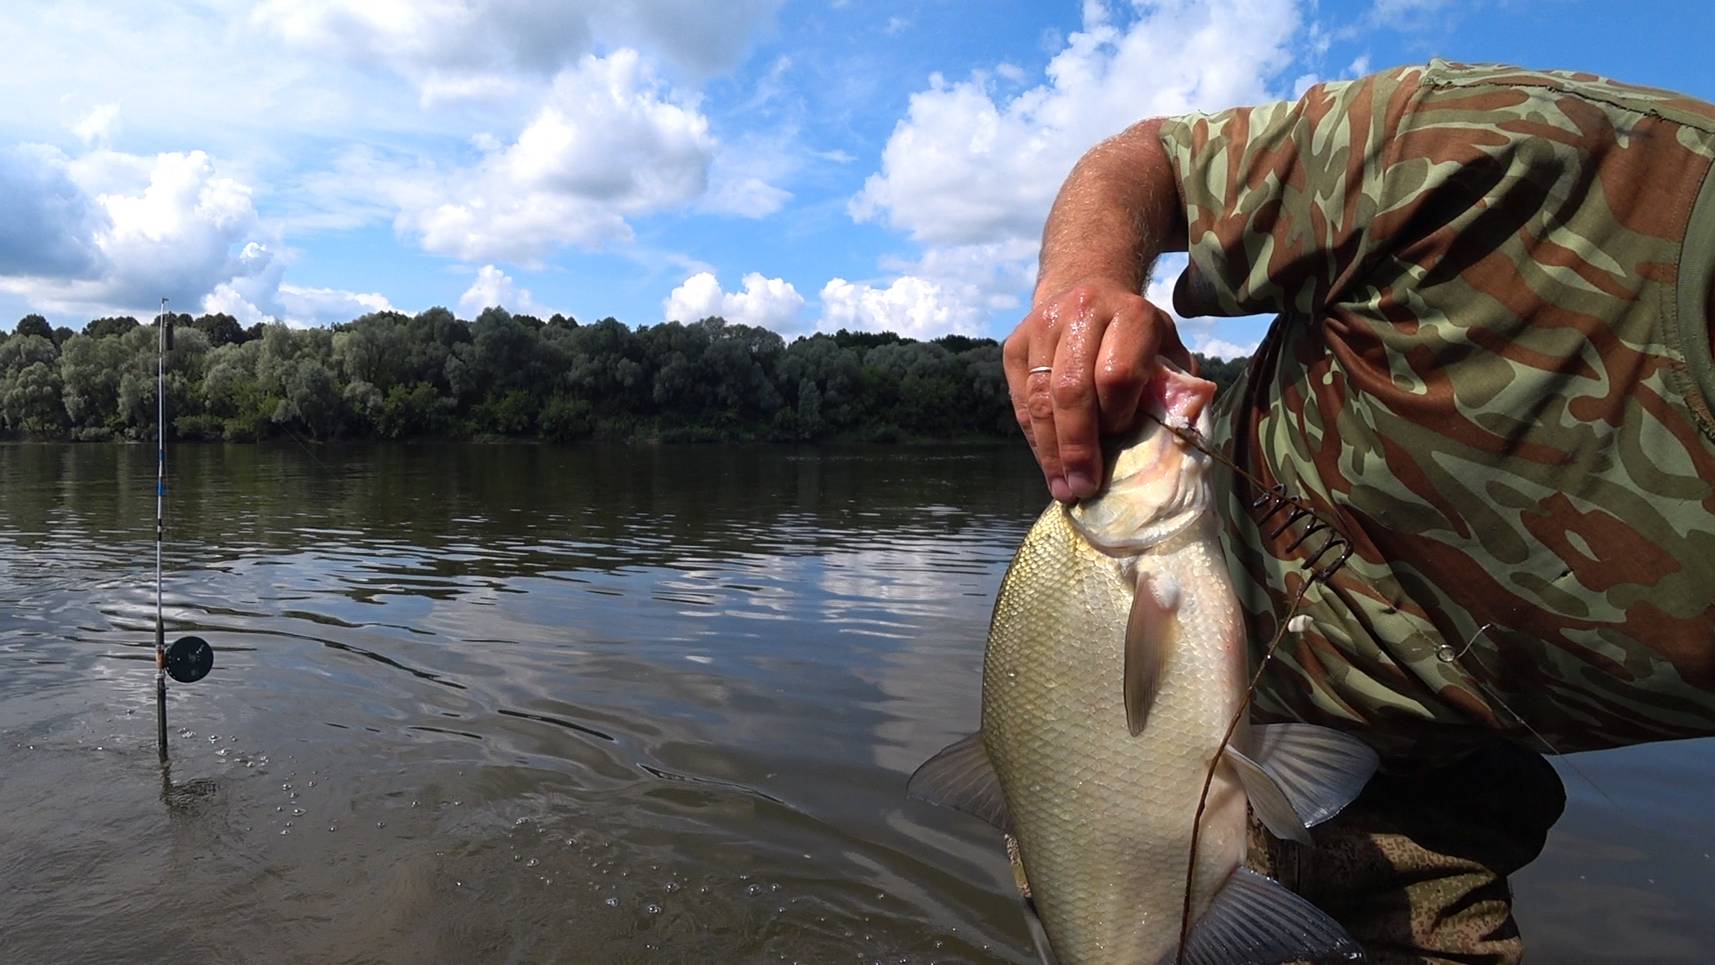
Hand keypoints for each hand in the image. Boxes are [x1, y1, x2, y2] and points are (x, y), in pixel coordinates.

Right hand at [1003, 279, 1191, 502]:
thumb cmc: (1138, 338)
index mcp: (1130, 314)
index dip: (1117, 415)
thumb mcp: (1169, 353)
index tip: (1121, 442)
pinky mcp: (1014, 344)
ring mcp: (1042, 326)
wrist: (1090, 291)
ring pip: (1039, 399)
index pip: (1117, 374)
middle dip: (1077, 446)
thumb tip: (1175, 438)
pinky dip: (1035, 438)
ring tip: (1064, 488)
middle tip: (1084, 487)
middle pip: (1071, 390)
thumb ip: (1176, 390)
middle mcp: (1081, 312)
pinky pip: (1021, 401)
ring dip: (1051, 451)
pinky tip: (1050, 465)